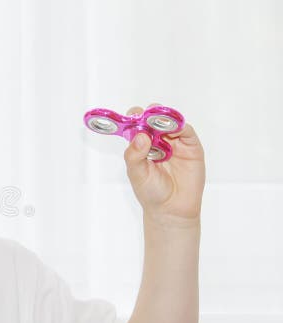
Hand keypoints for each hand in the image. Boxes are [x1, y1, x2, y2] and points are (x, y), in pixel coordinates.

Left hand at [123, 103, 205, 225]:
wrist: (172, 209)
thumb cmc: (151, 192)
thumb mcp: (137, 174)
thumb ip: (135, 155)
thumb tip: (140, 136)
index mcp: (140, 145)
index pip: (136, 125)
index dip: (134, 118)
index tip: (132, 116)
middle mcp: (157, 140)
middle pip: (153, 119)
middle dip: (149, 114)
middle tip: (146, 115)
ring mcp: (174, 142)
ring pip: (170, 122)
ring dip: (164, 118)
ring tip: (158, 123)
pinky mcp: (190, 146)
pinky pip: (186, 131)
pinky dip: (181, 126)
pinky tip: (174, 129)